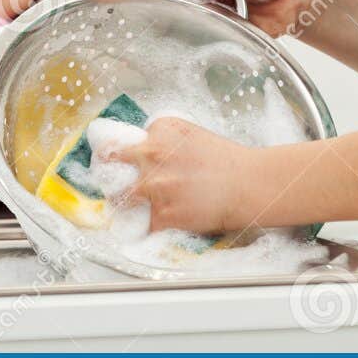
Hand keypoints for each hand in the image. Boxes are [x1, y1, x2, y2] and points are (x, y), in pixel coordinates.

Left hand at [111, 117, 266, 234]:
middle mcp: (152, 155)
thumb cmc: (226, 160)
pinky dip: (149, 225)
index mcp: (160, 131)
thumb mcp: (192, 133)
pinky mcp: (163, 214)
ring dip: (124, 202)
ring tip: (128, 206)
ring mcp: (155, 186)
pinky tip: (157, 222)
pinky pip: (143, 223)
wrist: (249, 183)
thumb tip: (144, 148)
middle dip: (109, 173)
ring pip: (121, 197)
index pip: (126, 140)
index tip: (121, 161)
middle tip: (110, 181)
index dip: (126, 154)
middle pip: (111, 164)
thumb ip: (164, 138)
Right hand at [149, 0, 323, 37]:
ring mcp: (209, 12)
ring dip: (192, 23)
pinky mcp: (221, 32)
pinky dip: (207, 38)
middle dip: (174, 6)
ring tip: (210, 20)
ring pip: (184, 22)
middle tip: (191, 9)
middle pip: (169, 0)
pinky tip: (216, 34)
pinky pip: (205, 39)